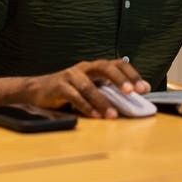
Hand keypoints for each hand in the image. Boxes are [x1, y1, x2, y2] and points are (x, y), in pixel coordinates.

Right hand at [24, 59, 150, 118]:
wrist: (36, 91)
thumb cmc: (68, 92)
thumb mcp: (90, 91)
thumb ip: (107, 93)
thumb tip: (134, 101)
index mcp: (95, 68)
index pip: (117, 64)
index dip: (132, 74)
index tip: (145, 88)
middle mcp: (84, 68)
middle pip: (105, 67)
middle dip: (120, 79)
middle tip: (132, 92)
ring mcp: (71, 75)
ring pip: (89, 85)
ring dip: (102, 101)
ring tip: (113, 115)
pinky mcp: (58, 86)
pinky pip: (74, 95)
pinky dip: (85, 106)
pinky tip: (94, 116)